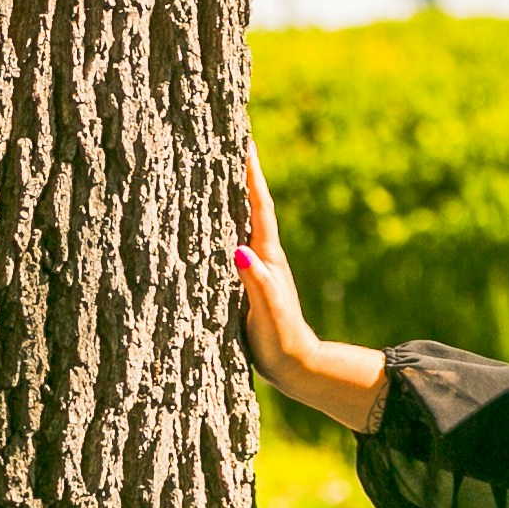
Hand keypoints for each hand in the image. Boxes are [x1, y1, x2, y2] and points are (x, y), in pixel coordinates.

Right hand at [234, 144, 316, 386]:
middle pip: (252, 206)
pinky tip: (212, 221)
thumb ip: (257, 284)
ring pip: (242, 221)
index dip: (251, 176)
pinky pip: (234, 241)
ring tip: (217, 167)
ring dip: (232, 194)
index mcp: (268, 258)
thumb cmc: (281, 342)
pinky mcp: (248, 282)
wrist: (296, 368)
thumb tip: (239, 251)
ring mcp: (258, 268)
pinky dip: (225, 223)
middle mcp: (264, 257)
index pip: (259, 208)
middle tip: (231, 139)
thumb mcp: (268, 314)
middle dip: (241, 174)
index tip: (245, 142)